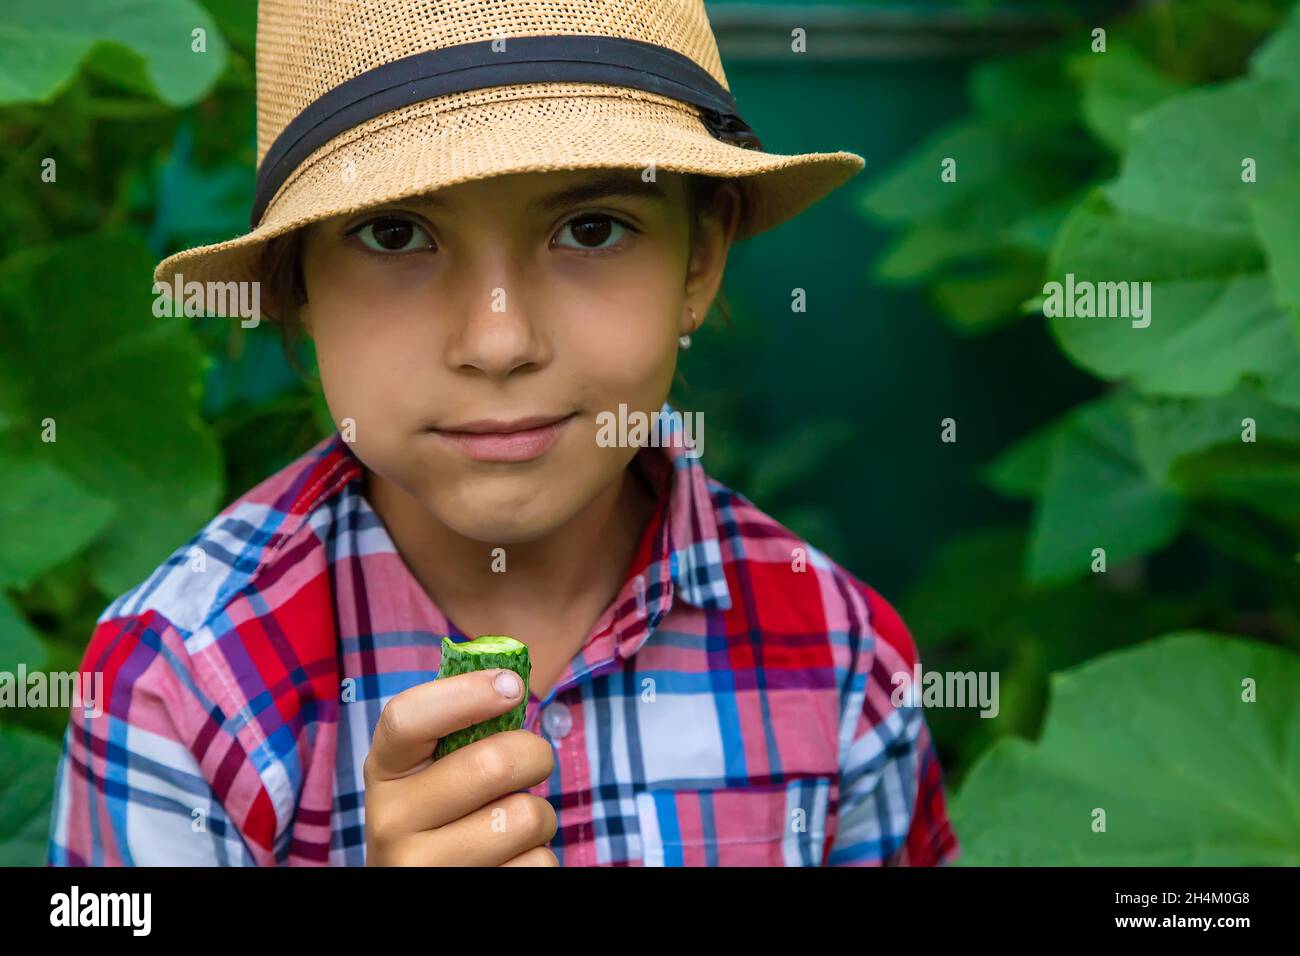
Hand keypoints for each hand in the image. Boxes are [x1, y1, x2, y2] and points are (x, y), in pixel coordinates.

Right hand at [364, 668, 557, 865]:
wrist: (422, 882)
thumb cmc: (442, 813)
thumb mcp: (430, 771)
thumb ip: (460, 729)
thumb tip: (511, 678)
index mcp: (385, 771)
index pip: (406, 718)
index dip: (466, 693)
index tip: (512, 685)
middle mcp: (390, 822)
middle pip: (492, 764)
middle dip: (535, 754)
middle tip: (533, 762)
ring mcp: (422, 869)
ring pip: (525, 817)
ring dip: (540, 815)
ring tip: (513, 823)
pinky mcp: (463, 897)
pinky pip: (538, 864)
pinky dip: (539, 858)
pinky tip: (509, 861)